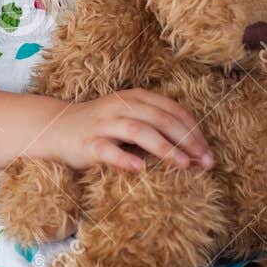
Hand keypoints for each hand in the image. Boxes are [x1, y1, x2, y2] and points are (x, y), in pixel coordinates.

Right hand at [40, 88, 214, 172]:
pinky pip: (108, 150)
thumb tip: (194, 153)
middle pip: (160, 118)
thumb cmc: (103, 127)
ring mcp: (104, 124)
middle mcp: (122, 106)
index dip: (193, 129)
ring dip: (164, 147)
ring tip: (183, 164)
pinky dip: (124, 158)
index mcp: (136, 97)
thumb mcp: (131, 119)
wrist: (57, 128)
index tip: (208, 151)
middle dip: (186, 139)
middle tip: (205, 161)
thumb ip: (157, 129)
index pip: (172, 110)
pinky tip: (140, 169)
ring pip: (138, 131)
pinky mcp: (88, 143)